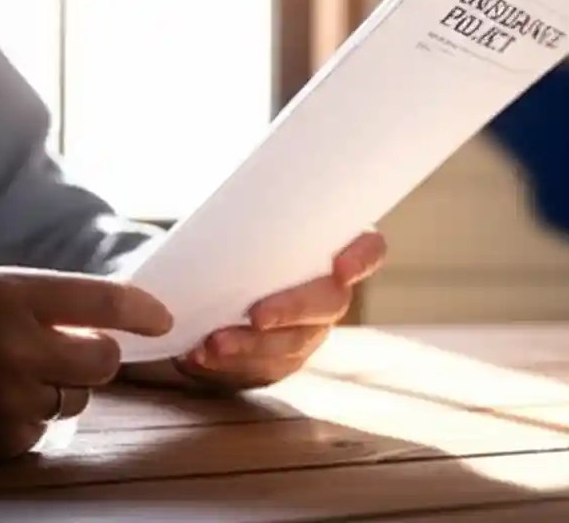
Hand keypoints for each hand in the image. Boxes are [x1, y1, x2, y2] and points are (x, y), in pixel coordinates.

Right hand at [0, 267, 172, 462]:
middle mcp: (15, 347)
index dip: (141, 310)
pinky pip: (45, 429)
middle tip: (66, 349)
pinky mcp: (0, 439)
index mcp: (11, 296)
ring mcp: (9, 398)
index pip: (103, 300)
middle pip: (104, 359)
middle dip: (95, 355)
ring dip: (61, 387)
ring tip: (12, 375)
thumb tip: (121, 317)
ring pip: (78, 398)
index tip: (162, 319)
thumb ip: (51, 301)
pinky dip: (30, 419)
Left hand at [124, 232, 385, 391]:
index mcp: (334, 247)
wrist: (217, 285)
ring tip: (212, 343)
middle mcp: (332, 292)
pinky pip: (262, 368)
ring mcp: (310, 330)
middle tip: (257, 315)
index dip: (361, 259)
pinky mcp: (281, 359)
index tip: (339, 267)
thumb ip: (250, 213)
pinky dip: (228, 364)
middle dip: (293, 309)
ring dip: (251, 345)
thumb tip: (225, 200)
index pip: (369, 250)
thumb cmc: (239, 240)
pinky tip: (199, 356)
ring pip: (293, 343)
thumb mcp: (248, 219)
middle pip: (330, 302)